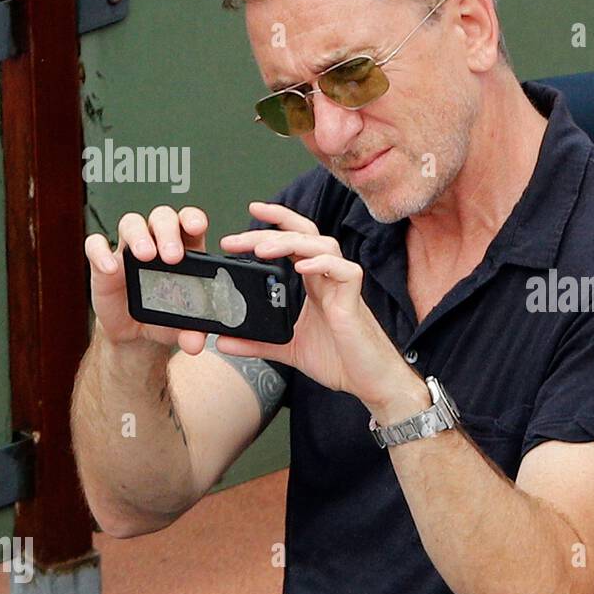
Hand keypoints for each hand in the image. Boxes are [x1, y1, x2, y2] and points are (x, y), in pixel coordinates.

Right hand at [84, 206, 212, 354]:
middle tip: (172, 256)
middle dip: (167, 230)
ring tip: (145, 256)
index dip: (192, 218)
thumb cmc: (166, 318)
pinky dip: (100, 252)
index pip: (189, 222)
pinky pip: (95, 245)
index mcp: (186, 250)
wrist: (137, 334)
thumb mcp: (183, 326)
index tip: (195, 227)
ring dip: (138, 235)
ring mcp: (129, 250)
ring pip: (130, 223)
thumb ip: (193, 332)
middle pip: (161, 217)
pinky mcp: (103, 263)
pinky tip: (109, 268)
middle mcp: (157, 243)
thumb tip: (195, 343)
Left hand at [216, 202, 418, 411]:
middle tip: (234, 240)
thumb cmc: (339, 361)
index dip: (277, 222)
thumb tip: (223, 342)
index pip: (297, 239)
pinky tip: (302, 266)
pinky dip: (322, 264)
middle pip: (304, 235)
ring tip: (262, 250)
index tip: (251, 210)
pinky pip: (343, 270)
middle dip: (270, 230)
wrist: (370, 383)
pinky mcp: (355, 300)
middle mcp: (329, 278)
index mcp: (315, 283)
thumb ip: (258, 342)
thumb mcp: (288, 349)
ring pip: (322, 245)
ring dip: (291, 243)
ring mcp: (343, 286)